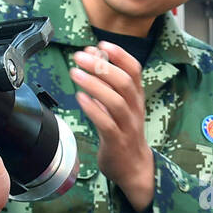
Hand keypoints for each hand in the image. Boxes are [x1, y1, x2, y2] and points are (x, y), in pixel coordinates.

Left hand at [70, 41, 154, 211]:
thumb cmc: (125, 133)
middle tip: (80, 56)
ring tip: (75, 73)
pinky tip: (80, 98)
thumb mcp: (122, 107)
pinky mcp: (117, 142)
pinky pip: (107, 124)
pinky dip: (93, 109)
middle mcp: (135, 109)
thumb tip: (92, 60)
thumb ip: (109, 87)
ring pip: (116, 101)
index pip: (134, 70)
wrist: (134, 168)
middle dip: (102, 66)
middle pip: (124, 82)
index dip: (119, 55)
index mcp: (137, 98)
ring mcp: (128, 126)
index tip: (101, 44)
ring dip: (94, 85)